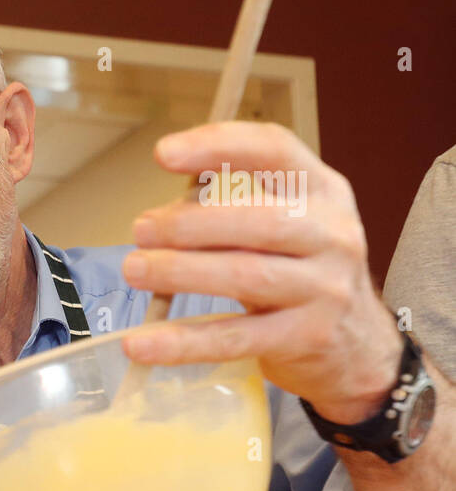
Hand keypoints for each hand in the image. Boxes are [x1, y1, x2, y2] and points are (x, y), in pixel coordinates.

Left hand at [121, 121, 401, 424]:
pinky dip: (183, 342)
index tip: (163, 153)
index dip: (218, 146)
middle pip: (258, 220)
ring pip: (246, 275)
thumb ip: (234, 212)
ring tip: (134, 269)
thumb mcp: (285, 228)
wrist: (357, 343)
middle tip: (140, 229)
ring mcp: (324, 288)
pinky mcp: (306, 337)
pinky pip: (234, 338)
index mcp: (323, 191)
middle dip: (190, 223)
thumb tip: (160, 217)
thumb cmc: (300, 271)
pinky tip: (141, 344)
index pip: (274, 152)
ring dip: (181, 272)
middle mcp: (332, 234)